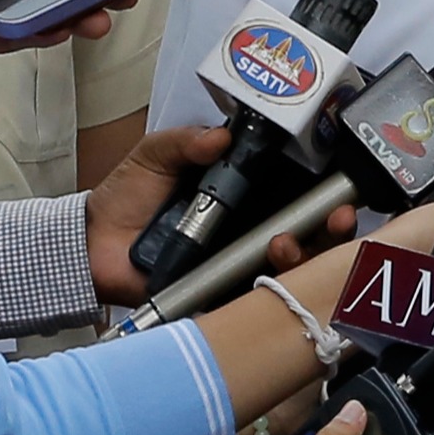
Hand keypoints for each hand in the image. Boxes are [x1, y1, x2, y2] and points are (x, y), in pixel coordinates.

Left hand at [87, 124, 350, 301]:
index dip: (325, 190)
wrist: (91, 245)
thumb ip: (184, 142)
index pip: (297, 191)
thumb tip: (219, 135)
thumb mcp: (154, 156)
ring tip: (286, 245)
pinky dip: (275, 294)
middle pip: (309, 231)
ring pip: (294, 266)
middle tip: (340, 217)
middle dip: (334, 227)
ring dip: (306, 256)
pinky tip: (273, 279)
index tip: (342, 184)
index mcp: (242, 194)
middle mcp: (250, 228)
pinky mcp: (223, 294)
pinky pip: (258, 299)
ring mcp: (239, 263)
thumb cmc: (126, 199)